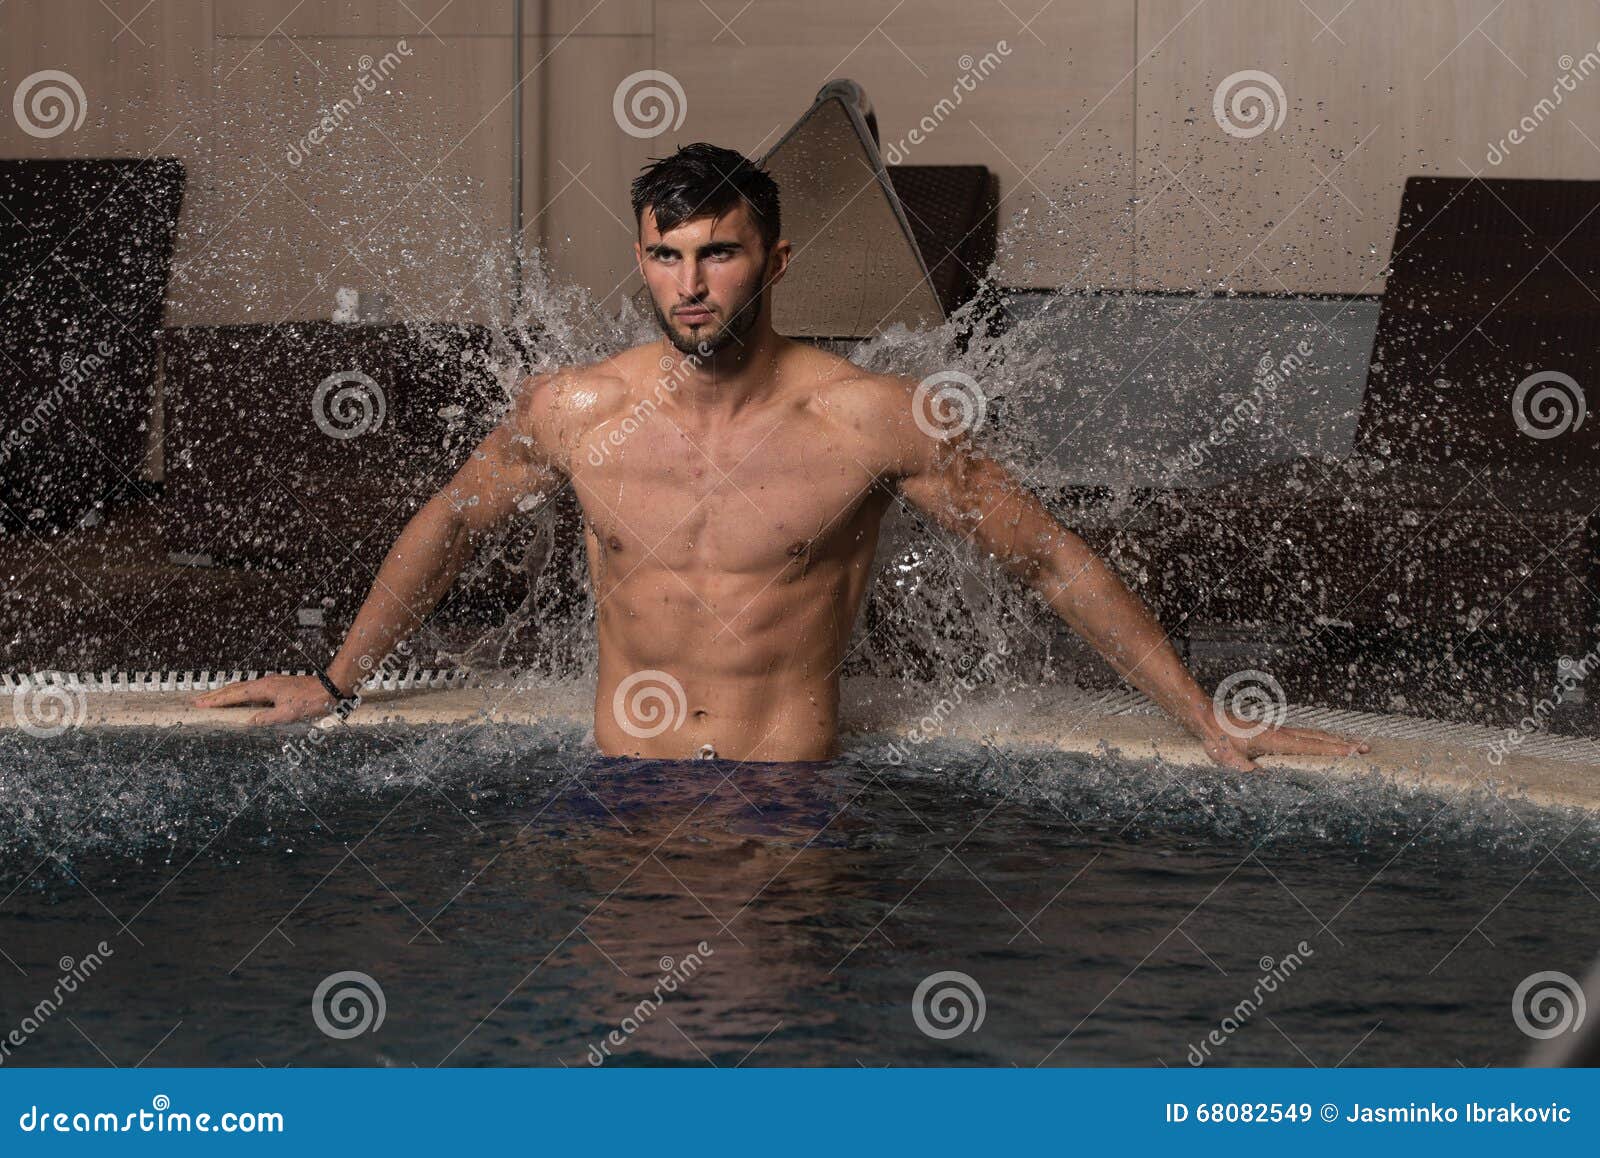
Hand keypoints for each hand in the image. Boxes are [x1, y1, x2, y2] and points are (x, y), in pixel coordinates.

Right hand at [190, 674, 340, 725]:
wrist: (329, 688)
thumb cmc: (311, 700)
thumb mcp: (288, 713)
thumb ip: (267, 719)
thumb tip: (248, 723)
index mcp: (264, 688)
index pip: (234, 695)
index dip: (216, 701)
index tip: (200, 704)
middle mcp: (265, 683)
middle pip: (234, 688)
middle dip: (215, 695)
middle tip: (197, 701)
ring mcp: (271, 683)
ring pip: (242, 687)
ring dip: (226, 693)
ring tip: (213, 698)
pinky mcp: (278, 685)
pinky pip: (252, 689)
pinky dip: (240, 693)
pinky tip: (240, 698)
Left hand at [1198, 714, 1369, 773]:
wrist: (1207, 718)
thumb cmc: (1218, 740)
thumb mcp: (1229, 760)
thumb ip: (1247, 772)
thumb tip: (1264, 782)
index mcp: (1275, 740)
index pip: (1311, 746)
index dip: (1334, 749)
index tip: (1355, 750)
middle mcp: (1281, 732)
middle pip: (1318, 737)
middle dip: (1343, 742)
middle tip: (1367, 747)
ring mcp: (1278, 730)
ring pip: (1312, 734)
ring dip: (1332, 739)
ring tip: (1352, 745)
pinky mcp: (1273, 730)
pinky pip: (1302, 735)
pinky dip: (1318, 738)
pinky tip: (1321, 742)